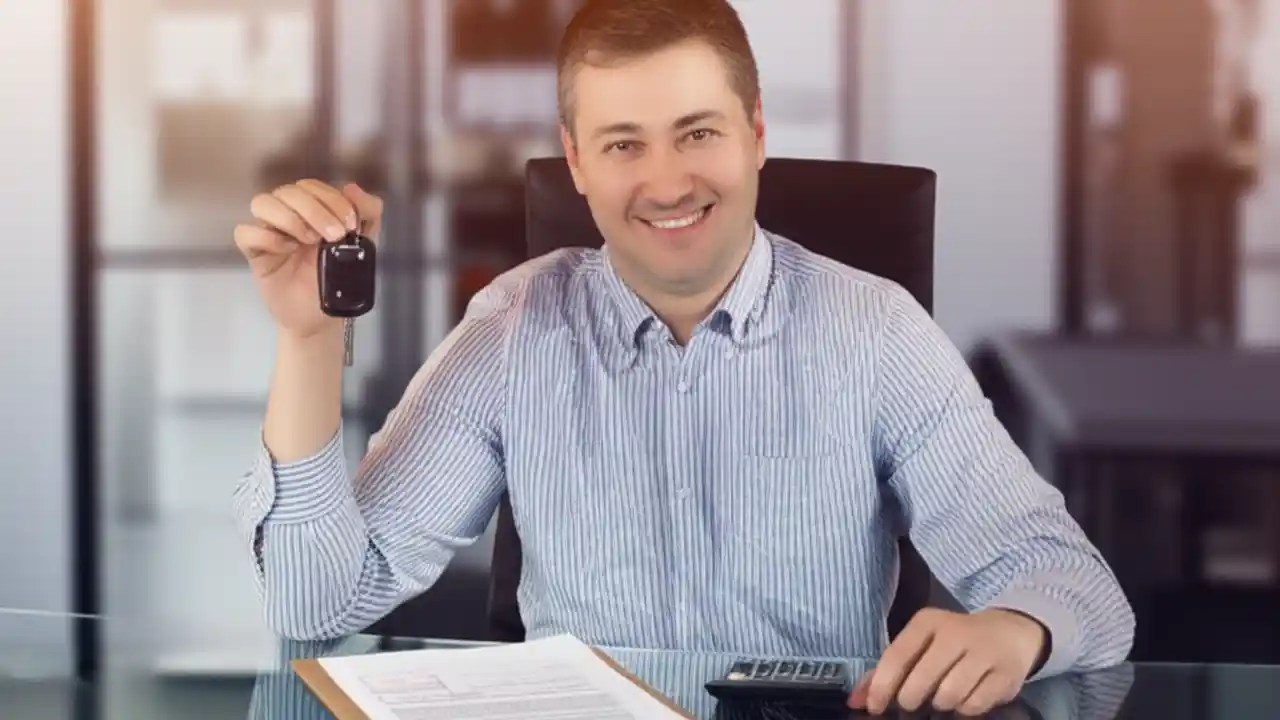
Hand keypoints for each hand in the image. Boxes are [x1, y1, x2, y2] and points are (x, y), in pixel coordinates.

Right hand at [234, 180, 382, 338]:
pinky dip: (266, 236)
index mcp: (311, 208)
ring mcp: (268, 231)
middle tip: (334, 235)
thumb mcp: (363, 244)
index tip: (350, 224)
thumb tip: (351, 188)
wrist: (321, 316)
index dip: (331, 199)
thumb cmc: (337, 277)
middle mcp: (287, 214)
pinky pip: (245, 232)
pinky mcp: (254, 253)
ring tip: (310, 240)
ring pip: (262, 203)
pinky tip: (287, 249)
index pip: (312, 186)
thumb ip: (368, 213)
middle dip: (315, 209)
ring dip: (290, 217)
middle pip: (289, 191)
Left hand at [848, 607, 1046, 715]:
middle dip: (911, 699)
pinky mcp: (1005, 675)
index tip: (874, 706)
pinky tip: (967, 696)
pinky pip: (973, 706)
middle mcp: (956, 633)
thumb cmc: (953, 642)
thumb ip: (887, 670)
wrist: (1010, 633)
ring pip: (948, 696)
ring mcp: (984, 653)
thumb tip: (856, 700)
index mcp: (928, 622)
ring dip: (940, 704)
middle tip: (913, 702)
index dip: (881, 686)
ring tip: (942, 695)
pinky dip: (965, 709)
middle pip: (921, 681)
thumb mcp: (921, 645)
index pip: (897, 656)